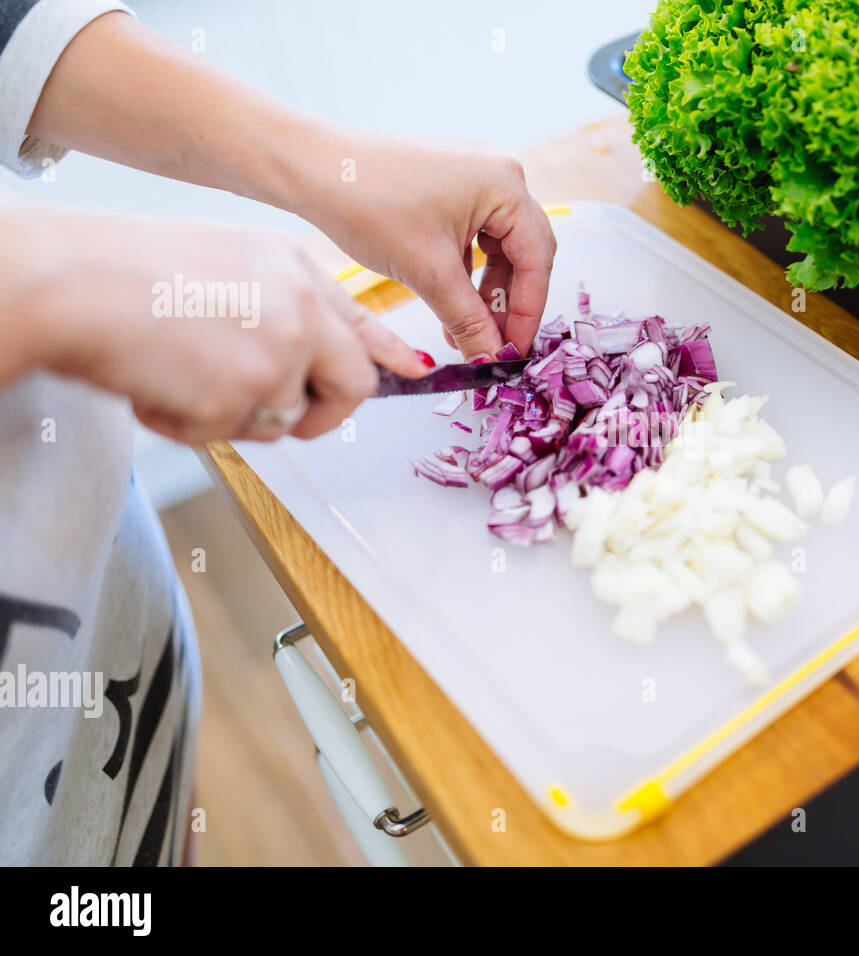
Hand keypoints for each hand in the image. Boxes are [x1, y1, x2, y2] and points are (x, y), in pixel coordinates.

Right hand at [10, 208, 429, 442]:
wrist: (74, 284)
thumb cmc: (127, 274)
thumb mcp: (224, 267)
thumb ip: (276, 307)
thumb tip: (304, 354)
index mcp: (294, 268)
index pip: (362, 323)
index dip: (390, 356)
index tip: (416, 372)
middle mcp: (302, 305)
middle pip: (352, 386)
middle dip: (320, 415)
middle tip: (276, 414)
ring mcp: (284, 347)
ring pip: (284, 418)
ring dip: (232, 415)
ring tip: (179, 373)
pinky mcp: (254, 388)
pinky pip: (232, 435)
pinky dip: (189, 425)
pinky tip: (158, 383)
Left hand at [288, 128, 556, 358]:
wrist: (313, 169)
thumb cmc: (368, 205)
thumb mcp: (428, 272)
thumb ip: (469, 320)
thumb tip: (491, 359)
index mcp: (507, 184)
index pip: (536, 260)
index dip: (527, 313)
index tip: (514, 353)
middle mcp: (501, 173)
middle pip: (525, 253)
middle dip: (510, 304)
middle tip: (496, 347)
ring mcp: (477, 176)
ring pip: (500, 248)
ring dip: (486, 293)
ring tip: (466, 332)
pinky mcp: (453, 184)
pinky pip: (476, 236)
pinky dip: (468, 272)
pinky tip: (451, 304)